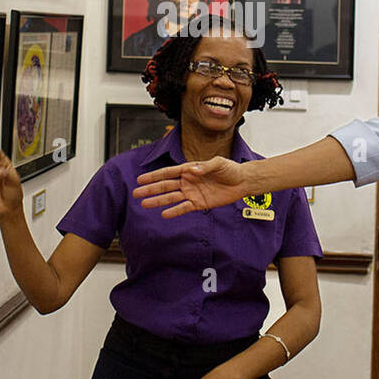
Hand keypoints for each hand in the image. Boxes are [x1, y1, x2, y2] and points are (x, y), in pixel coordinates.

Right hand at [133, 156, 247, 217]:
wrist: (242, 182)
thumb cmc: (230, 169)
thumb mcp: (219, 164)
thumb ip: (204, 167)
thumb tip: (191, 170)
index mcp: (189, 169)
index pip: (168, 173)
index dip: (154, 176)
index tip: (141, 179)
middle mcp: (188, 181)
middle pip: (165, 186)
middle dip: (151, 189)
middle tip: (136, 194)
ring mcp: (192, 193)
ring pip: (171, 198)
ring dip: (158, 201)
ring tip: (145, 204)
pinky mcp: (200, 203)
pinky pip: (184, 208)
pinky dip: (175, 211)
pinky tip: (164, 214)